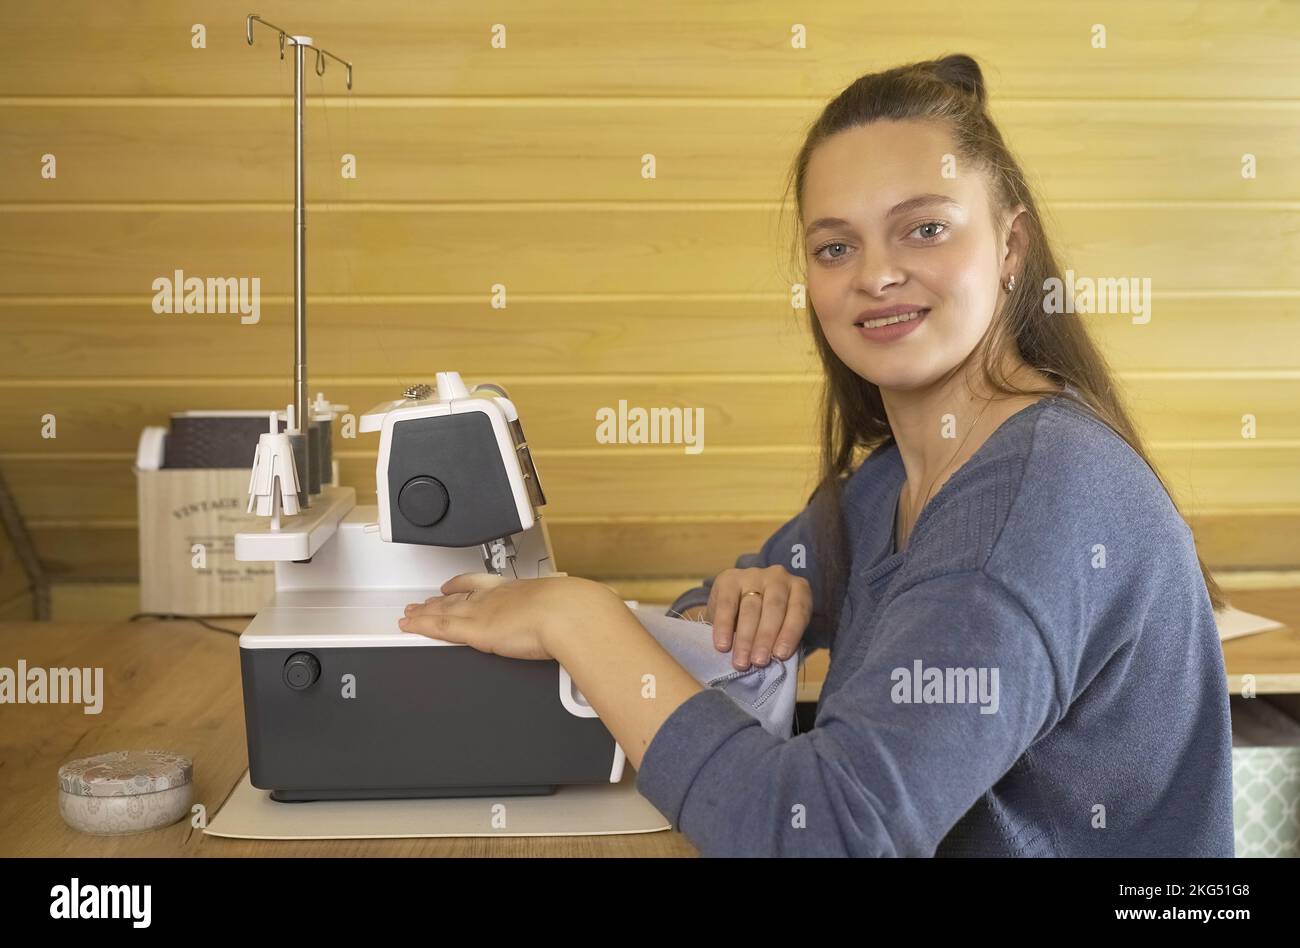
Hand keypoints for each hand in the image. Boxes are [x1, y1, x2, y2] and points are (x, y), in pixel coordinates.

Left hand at [398, 572, 593, 660]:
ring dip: (425, 612)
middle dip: (439, 600)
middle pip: (458, 596)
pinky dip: (421, 626)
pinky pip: (439, 627)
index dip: (462, 584)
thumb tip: (575, 619)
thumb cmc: (574, 611)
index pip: (481, 584)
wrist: (570, 613)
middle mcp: (496, 597)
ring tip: (409, 614)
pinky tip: (408, 626)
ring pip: (444, 610)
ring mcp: (483, 612)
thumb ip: (560, 613)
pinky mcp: (474, 630)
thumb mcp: (565, 606)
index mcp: (516, 590)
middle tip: (422, 602)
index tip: (452, 584)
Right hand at [704, 565, 811, 669]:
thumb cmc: (767, 623)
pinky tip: (723, 646)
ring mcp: (752, 575)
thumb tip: (776, 661)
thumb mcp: (782, 629)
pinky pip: (726, 604)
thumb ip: (782, 641)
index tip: (780, 656)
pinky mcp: (729, 578)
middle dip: (766, 637)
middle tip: (758, 661)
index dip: (790, 633)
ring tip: (741, 662)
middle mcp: (778, 577)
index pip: (798, 611)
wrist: (737, 606)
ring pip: (750, 608)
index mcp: (799, 589)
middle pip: (774, 608)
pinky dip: (724, 627)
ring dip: (745, 638)